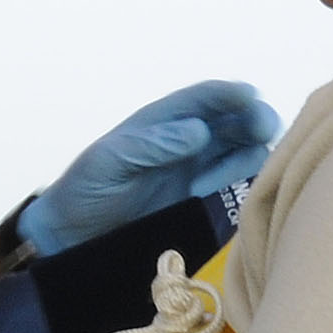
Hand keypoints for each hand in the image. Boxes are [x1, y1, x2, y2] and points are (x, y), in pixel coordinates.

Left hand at [18, 80, 278, 259]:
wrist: (72, 239)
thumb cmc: (85, 191)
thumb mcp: (109, 162)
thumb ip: (151, 144)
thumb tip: (199, 131)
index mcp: (164, 123)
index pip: (205, 99)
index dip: (229, 94)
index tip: (249, 95)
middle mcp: (189, 146)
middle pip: (237, 124)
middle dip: (254, 120)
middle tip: (260, 128)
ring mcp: (200, 176)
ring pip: (246, 156)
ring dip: (248, 158)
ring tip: (220, 177)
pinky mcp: (204, 210)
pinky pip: (239, 193)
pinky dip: (247, 188)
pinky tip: (229, 195)